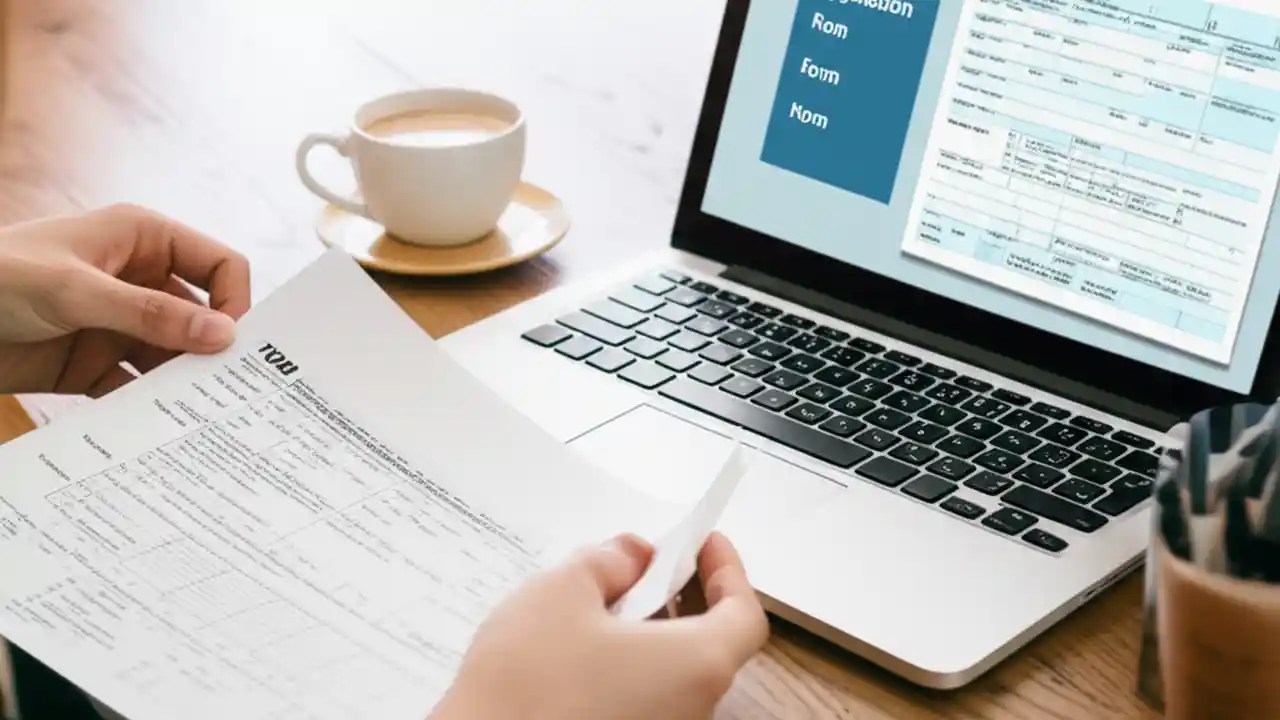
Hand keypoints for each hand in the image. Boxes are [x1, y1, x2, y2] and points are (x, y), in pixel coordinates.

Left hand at [0, 204, 249, 395]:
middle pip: (203, 314)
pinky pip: (138, 385)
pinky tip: (159, 426)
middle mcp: (137, 278)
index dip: (235, 300)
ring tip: (202, 413)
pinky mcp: (95, 361)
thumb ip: (151, 315)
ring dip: (185, 380)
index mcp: (142, 239)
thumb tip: (224, 335)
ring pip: (173, 354)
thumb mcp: (76, 291)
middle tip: (235, 387)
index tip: (236, 345)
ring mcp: (118, 322)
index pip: (218, 265)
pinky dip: (150, 404)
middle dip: (216, 348)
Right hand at [430, 532, 768, 719]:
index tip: (704, 543)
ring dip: (650, 632)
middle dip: (682, 596)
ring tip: (601, 600)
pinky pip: (644, 699)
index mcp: (696, 665)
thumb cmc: (525, 684)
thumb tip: (634, 555)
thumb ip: (607, 563)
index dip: (728, 572)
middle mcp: (692, 709)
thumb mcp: (560, 594)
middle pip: (710, 645)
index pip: (744, 615)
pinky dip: (629, 666)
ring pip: (673, 674)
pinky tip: (581, 649)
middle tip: (645, 564)